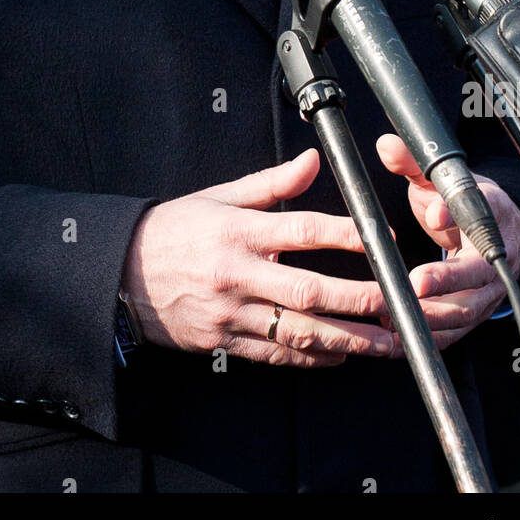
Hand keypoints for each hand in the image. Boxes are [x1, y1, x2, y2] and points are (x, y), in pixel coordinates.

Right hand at [121, 149, 395, 367]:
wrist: (121, 272)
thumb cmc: (175, 229)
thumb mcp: (219, 196)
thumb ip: (272, 182)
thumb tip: (314, 160)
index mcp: (238, 231)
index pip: (300, 231)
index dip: (345, 235)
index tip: (381, 238)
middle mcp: (237, 274)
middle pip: (308, 291)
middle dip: (359, 300)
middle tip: (398, 303)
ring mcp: (231, 313)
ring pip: (299, 332)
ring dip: (348, 340)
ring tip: (386, 343)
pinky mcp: (225, 342)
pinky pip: (276, 355)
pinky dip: (313, 359)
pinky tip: (343, 357)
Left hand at [375, 134, 519, 353]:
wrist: (501, 232)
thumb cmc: (464, 203)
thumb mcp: (441, 179)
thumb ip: (413, 164)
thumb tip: (385, 145)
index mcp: (488, 215)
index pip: (474, 212)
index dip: (453, 214)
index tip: (433, 214)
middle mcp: (494, 258)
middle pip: (475, 274)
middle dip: (446, 281)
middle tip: (415, 283)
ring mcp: (487, 292)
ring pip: (465, 311)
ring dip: (431, 316)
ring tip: (395, 313)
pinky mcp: (473, 316)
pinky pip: (452, 335)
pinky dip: (425, 339)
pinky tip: (393, 339)